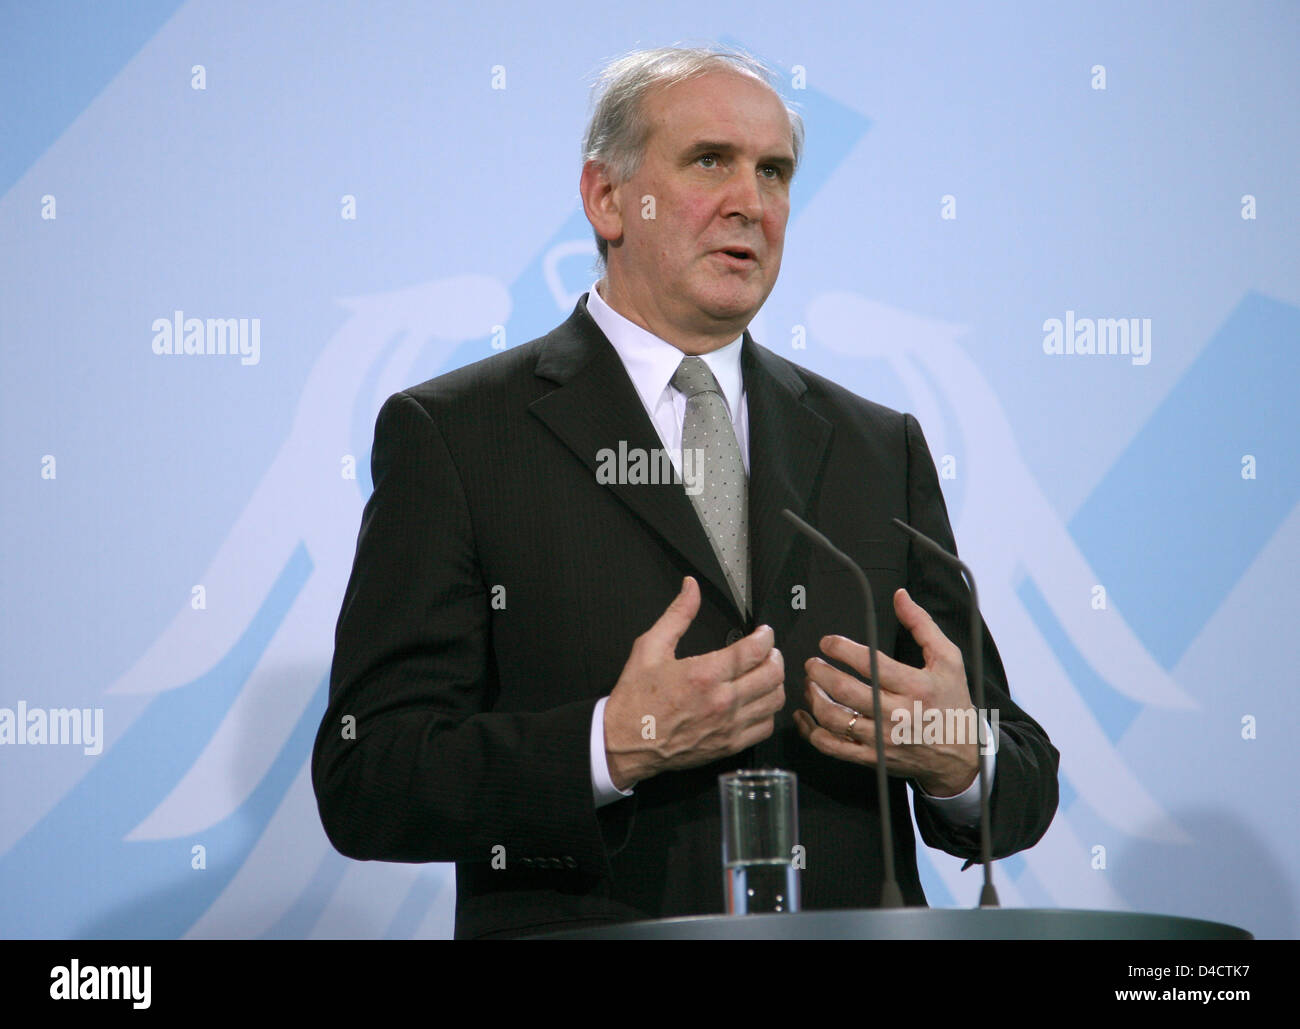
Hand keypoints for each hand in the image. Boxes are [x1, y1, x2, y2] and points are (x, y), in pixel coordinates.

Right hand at [604, 576, 784, 789]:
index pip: (754, 650)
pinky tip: (756, 701)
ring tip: (764, 673)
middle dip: (774, 656)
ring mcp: (728, 726)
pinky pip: (765, 727)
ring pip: (774, 701)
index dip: (766, 636)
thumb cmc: (635, 698)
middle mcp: (721, 701)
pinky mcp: (729, 745)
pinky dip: (767, 711)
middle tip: (767, 650)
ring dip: (774, 683)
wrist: (624, 742)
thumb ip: (678, 614)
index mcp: (704, 674)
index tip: (763, 632)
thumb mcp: (650, 647)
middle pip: (772, 675)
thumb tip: (691, 587)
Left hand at [793, 587, 979, 796]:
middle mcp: (897, 713)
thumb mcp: (948, 659)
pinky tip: (805, 716)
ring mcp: (882, 739)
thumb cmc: (952, 702)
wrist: (960, 756)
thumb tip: (900, 597)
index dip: (841, 649)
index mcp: (915, 686)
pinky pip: (833, 747)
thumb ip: (922, 625)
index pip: (870, 663)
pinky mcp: (873, 758)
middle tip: (811, 663)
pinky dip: (811, 731)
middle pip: (845, 691)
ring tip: (809, 685)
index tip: (827, 642)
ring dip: (813, 698)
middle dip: (820, 672)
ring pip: (834, 719)